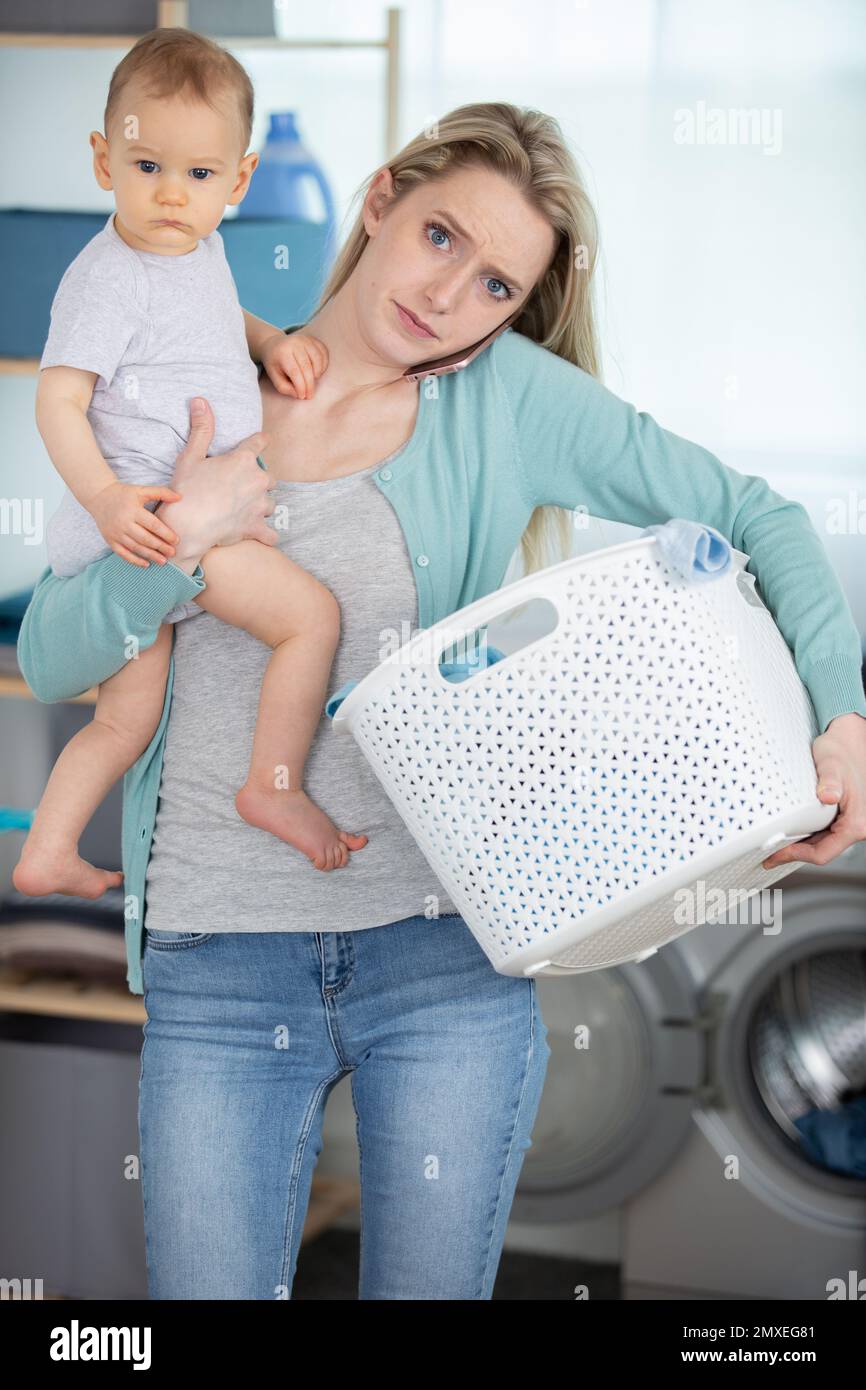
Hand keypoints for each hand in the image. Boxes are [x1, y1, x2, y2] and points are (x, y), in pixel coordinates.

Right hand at [88, 480, 182, 567]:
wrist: (99, 497)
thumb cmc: (124, 494)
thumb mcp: (142, 490)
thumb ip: (161, 492)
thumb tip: (180, 497)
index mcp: (133, 510)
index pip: (152, 525)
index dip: (165, 534)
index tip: (176, 540)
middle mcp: (124, 523)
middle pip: (145, 538)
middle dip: (160, 547)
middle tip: (172, 553)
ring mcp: (116, 533)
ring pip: (135, 547)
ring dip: (150, 555)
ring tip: (163, 561)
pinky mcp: (110, 540)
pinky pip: (123, 553)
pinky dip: (134, 560)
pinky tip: (146, 564)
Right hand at [154, 396, 276, 562]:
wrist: (187, 526)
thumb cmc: (187, 490)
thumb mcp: (191, 456)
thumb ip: (201, 429)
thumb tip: (200, 400)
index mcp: (243, 460)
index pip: (260, 443)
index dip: (260, 441)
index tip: (262, 441)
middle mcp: (257, 480)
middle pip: (268, 476)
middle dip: (258, 480)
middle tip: (241, 486)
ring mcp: (260, 505)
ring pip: (270, 503)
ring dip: (261, 505)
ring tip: (245, 508)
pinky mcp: (257, 527)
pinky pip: (271, 533)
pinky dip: (266, 534)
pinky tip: (260, 534)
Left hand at [261, 331, 328, 399]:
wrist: (274, 344)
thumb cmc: (275, 363)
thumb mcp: (274, 377)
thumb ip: (285, 388)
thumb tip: (299, 394)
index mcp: (282, 352)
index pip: (295, 371)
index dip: (301, 386)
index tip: (302, 396)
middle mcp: (294, 343)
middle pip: (307, 366)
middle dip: (310, 384)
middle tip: (309, 395)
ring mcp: (305, 340)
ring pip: (318, 359)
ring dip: (318, 374)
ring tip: (311, 381)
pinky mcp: (313, 340)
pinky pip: (324, 353)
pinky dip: (323, 365)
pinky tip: (316, 372)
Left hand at [762, 712, 865, 867]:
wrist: (850, 739)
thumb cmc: (842, 750)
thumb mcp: (832, 765)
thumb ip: (830, 782)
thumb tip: (828, 796)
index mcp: (857, 823)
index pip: (823, 853)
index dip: (796, 856)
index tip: (775, 855)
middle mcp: (858, 826)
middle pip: (823, 852)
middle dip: (795, 853)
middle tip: (769, 854)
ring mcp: (851, 822)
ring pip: (823, 844)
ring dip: (801, 845)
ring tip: (777, 844)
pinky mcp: (844, 817)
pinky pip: (825, 833)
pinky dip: (808, 835)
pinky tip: (792, 830)